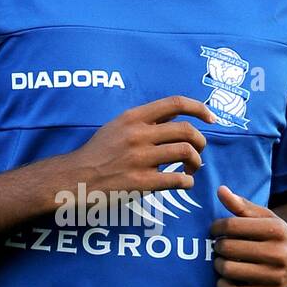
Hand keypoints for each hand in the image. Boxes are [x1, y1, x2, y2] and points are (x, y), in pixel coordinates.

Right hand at [66, 95, 214, 195]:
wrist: (75, 177)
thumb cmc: (98, 152)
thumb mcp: (118, 126)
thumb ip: (144, 120)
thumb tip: (175, 117)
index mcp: (134, 117)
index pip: (175, 103)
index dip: (200, 108)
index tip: (212, 118)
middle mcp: (138, 134)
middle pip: (187, 130)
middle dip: (201, 142)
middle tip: (199, 152)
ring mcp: (140, 158)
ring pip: (186, 153)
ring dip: (196, 162)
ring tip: (191, 169)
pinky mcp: (141, 182)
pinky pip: (177, 179)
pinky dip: (187, 182)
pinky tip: (183, 183)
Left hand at [210, 185, 286, 286]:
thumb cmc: (280, 237)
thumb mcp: (267, 218)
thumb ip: (242, 206)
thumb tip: (220, 190)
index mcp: (276, 230)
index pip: (231, 226)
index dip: (216, 227)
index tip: (216, 230)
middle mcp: (278, 253)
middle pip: (227, 248)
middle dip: (218, 246)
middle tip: (220, 247)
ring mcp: (275, 277)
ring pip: (228, 270)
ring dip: (219, 265)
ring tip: (223, 261)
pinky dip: (223, 286)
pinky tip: (226, 279)